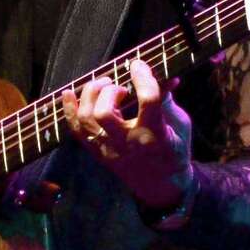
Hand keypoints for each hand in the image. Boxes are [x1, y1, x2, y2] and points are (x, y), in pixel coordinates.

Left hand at [61, 58, 194, 210]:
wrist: (163, 186)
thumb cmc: (175, 150)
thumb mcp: (180, 124)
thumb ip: (167, 99)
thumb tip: (162, 73)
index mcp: (155, 135)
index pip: (148, 101)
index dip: (143, 78)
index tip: (138, 64)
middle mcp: (129, 144)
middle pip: (104, 114)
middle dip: (108, 91)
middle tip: (118, 86)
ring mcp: (110, 150)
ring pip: (86, 121)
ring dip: (89, 96)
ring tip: (103, 86)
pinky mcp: (99, 153)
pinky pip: (76, 131)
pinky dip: (69, 110)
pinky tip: (69, 93)